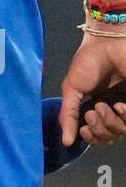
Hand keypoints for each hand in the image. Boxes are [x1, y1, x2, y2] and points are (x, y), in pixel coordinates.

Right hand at [60, 30, 125, 146]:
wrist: (104, 46)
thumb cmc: (87, 63)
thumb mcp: (71, 89)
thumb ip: (68, 116)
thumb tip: (66, 141)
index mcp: (97, 109)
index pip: (98, 136)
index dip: (92, 138)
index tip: (84, 130)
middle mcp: (113, 110)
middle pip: (109, 137)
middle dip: (99, 130)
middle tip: (92, 113)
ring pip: (121, 131)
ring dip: (110, 123)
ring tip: (103, 106)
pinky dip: (124, 117)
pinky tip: (119, 106)